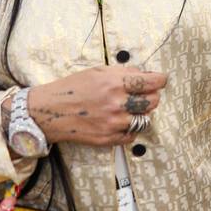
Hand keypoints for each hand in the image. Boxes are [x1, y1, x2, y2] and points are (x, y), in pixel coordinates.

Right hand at [25, 66, 167, 146]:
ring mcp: (113, 124)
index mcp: (114, 83)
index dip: (160, 80)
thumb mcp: (98, 71)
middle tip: (144, 95)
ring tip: (130, 109)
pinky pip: (132, 136)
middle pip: (153, 102)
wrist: (49, 111)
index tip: (161, 80)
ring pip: (145, 120)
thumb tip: (144, 73)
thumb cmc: (72, 88)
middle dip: (152, 96)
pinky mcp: (108, 139)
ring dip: (141, 114)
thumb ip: (123, 72)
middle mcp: (116, 104)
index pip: (151, 82)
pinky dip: (130, 129)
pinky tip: (121, 122)